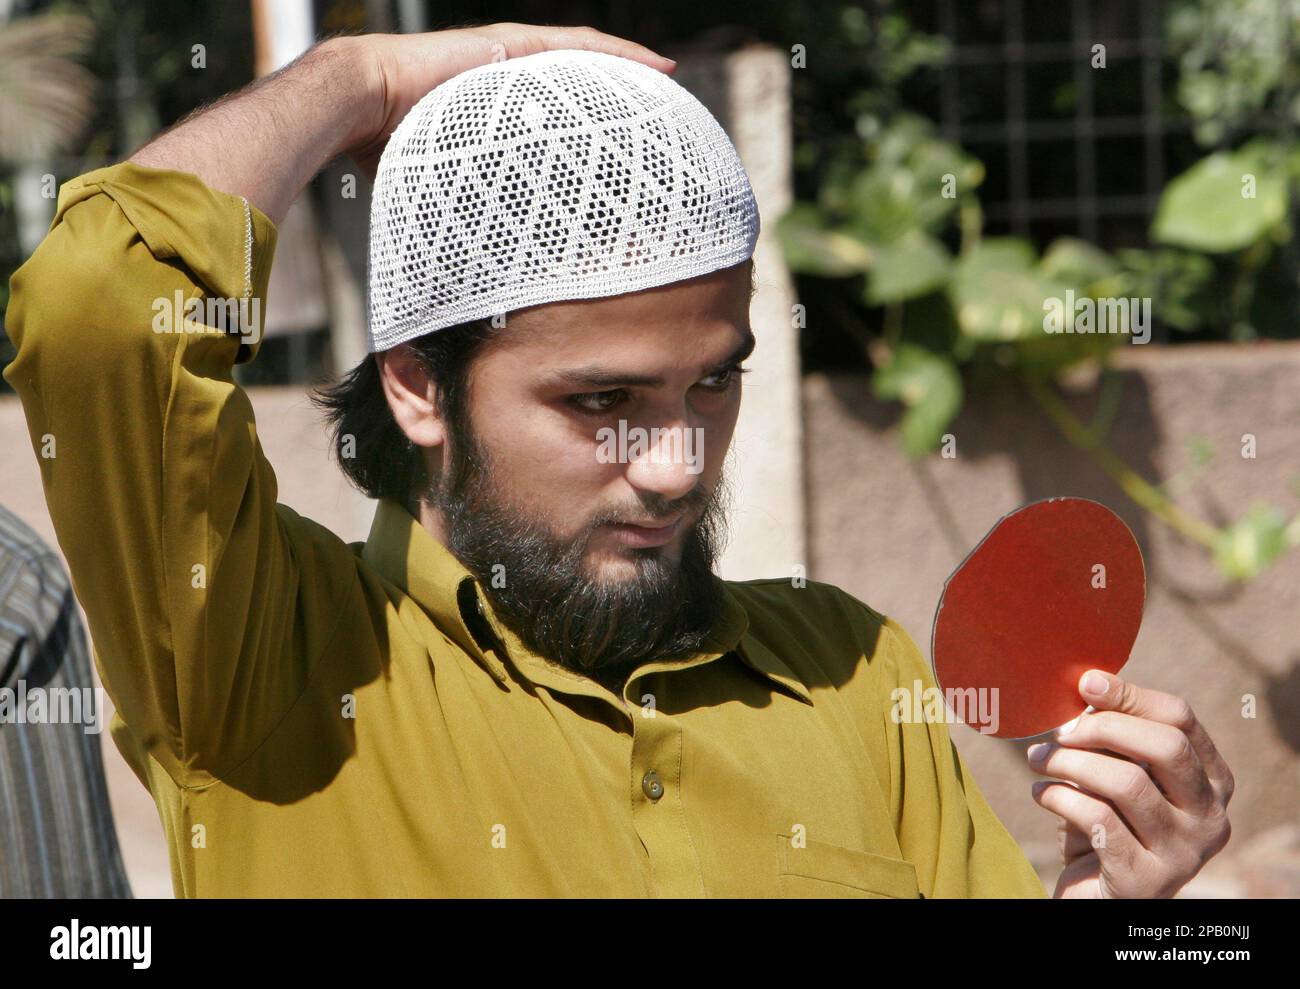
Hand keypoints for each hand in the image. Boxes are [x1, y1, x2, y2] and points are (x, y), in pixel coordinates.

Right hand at [342, 24, 676, 179]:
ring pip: (582, 55)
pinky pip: (573, 45)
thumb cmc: (384, 147)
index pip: (552, 111)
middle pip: (574, 79)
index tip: (621, 143)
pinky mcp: (510, 43)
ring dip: (626, 63)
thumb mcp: (440, 179)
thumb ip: (466, 204)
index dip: (588, 121)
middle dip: (616, 90)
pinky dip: (613, 51)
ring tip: (664, 74)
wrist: (360, 103)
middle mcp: (504, 73)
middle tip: (657, 108)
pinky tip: (645, 61)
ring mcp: (508, 53)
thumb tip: (475, 264)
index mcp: (491, 105)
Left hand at [1026, 670, 1233, 897]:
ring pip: (1127, 783)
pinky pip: (1098, 819)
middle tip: (1057, 731)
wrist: (1097, 895)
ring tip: (1037, 759)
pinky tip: (1039, 792)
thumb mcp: (1117, 772)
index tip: (1083, 683)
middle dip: (1103, 728)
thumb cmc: (1106, 821)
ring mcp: (1185, 853)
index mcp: (1212, 780)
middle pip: (1166, 747)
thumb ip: (1114, 734)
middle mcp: (1211, 817)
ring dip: (1069, 762)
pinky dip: (1058, 797)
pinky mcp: (1146, 880)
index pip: (1181, 719)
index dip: (1130, 694)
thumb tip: (1089, 683)